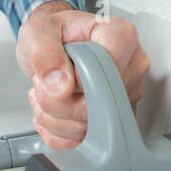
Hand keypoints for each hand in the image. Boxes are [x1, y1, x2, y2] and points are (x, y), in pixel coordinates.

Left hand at [15, 1, 150, 150]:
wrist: (51, 44)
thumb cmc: (53, 32)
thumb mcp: (38, 30)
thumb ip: (45, 53)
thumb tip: (61, 85)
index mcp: (121, 36)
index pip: (108, 70)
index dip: (76, 80)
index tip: (57, 73)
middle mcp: (131, 66)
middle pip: (102, 104)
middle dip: (59, 102)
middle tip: (42, 83)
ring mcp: (125, 95)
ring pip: (93, 127)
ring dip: (55, 118)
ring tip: (45, 93)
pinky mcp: (115, 118)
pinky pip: (87, 140)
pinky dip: (59, 132)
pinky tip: (51, 111)